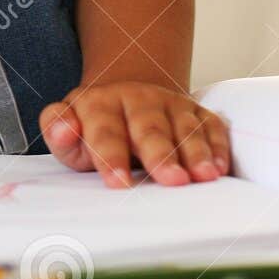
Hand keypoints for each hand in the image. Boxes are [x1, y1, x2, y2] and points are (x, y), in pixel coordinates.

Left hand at [39, 79, 228, 188]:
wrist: (126, 95)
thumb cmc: (94, 127)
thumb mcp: (68, 130)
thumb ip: (58, 130)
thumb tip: (62, 129)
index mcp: (100, 104)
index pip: (105, 132)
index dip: (111, 157)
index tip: (119, 183)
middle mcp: (138, 100)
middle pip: (150, 128)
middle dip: (161, 155)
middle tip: (172, 180)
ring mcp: (170, 104)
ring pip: (184, 126)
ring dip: (196, 151)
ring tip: (204, 176)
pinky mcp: (196, 111)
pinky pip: (211, 125)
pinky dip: (218, 145)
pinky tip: (220, 168)